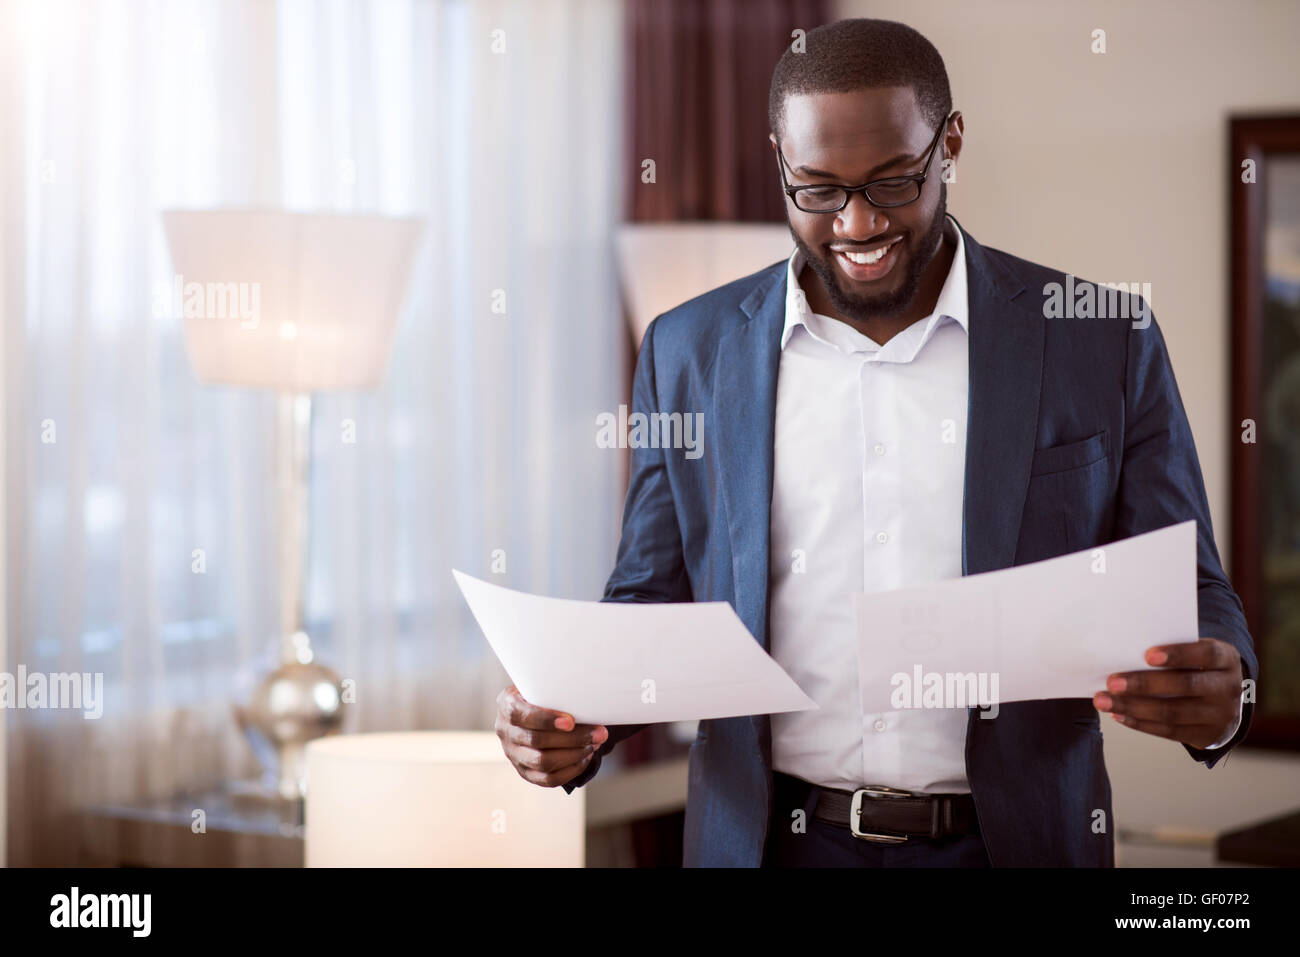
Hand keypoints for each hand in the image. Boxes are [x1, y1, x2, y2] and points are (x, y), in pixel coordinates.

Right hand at [495, 685, 608, 786]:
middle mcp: (505, 731)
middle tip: (599, 733)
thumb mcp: (541, 684)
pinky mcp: (525, 772)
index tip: (571, 721)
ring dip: (574, 755)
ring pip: (543, 762)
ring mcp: (513, 754)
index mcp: (507, 705)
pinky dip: (571, 770)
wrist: (530, 710)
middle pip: (537, 741)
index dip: (546, 720)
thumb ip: (556, 689)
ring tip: (594, 744)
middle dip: (573, 738)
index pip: (521, 715)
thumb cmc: (542, 694)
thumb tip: (588, 700)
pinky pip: (548, 779)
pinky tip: (586, 757)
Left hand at [1093, 637, 1242, 748]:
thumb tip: (1123, 651)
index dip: (1178, 654)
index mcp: (1226, 659)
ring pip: (1173, 712)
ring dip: (1133, 707)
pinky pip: (1169, 731)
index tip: (1147, 655)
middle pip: (1185, 685)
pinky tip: (1118, 714)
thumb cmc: (1196, 666)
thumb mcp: (1195, 653)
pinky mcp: (1206, 735)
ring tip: (1104, 700)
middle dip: (1144, 684)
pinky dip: (1140, 723)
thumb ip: (1170, 651)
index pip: (1206, 654)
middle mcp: (1228, 688)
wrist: (1223, 699)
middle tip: (1112, 682)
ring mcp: (1220, 715)